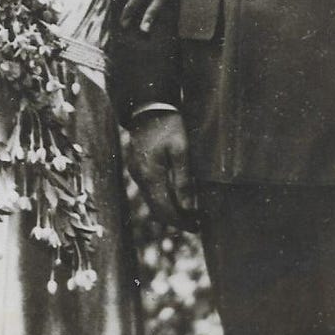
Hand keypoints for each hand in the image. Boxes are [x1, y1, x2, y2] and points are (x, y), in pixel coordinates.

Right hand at [127, 110, 197, 227]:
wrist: (148, 108)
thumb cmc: (168, 125)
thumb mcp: (181, 149)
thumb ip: (183, 179)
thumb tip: (188, 207)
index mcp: (151, 175)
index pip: (165, 209)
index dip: (181, 221)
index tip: (197, 227)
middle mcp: (140, 178)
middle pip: (157, 210)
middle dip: (176, 220)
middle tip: (196, 225)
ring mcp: (136, 174)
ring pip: (152, 202)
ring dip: (169, 211)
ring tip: (190, 214)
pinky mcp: (137, 168)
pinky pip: (149, 192)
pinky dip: (162, 199)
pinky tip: (176, 198)